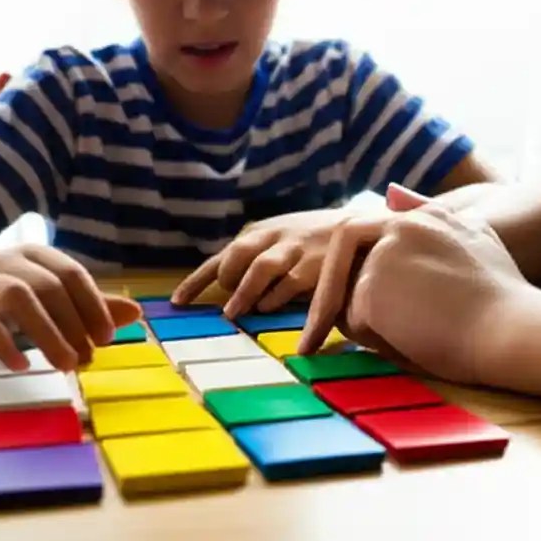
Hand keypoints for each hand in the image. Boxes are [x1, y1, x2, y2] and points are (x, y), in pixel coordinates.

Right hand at [0, 244, 141, 369]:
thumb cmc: (5, 310)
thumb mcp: (51, 310)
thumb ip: (88, 310)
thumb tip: (136, 313)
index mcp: (35, 255)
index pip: (71, 274)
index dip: (93, 305)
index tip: (106, 339)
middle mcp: (8, 258)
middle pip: (49, 285)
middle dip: (73, 323)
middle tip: (87, 359)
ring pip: (18, 295)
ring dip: (46, 333)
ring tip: (64, 365)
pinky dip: (2, 341)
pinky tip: (20, 365)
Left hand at [174, 208, 376, 317]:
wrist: (363, 226)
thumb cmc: (313, 242)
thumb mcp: (280, 241)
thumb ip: (254, 259)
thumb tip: (222, 288)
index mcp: (260, 234)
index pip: (221, 257)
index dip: (197, 281)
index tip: (177, 303)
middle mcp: (275, 238)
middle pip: (238, 254)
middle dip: (225, 279)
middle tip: (223, 307)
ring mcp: (297, 250)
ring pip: (261, 268)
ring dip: (244, 294)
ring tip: (234, 313)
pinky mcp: (318, 265)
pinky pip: (291, 285)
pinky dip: (277, 300)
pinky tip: (269, 310)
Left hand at [301, 185, 531, 383]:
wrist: (513, 330)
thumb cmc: (502, 299)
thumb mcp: (476, 237)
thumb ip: (430, 214)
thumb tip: (391, 193)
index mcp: (421, 215)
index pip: (363, 233)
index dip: (348, 267)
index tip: (339, 296)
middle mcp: (397, 227)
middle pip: (342, 255)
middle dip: (325, 294)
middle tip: (313, 338)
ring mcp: (382, 257)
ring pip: (347, 297)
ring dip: (367, 323)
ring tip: (416, 333)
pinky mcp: (372, 290)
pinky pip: (354, 325)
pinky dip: (375, 341)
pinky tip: (414, 341)